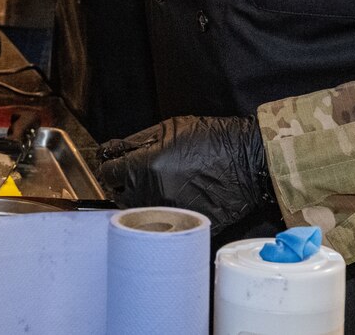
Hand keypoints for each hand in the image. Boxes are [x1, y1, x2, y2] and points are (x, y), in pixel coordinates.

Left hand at [98, 116, 274, 233]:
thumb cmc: (210, 139)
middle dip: (122, 185)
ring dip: (140, 201)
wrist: (246, 161)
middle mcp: (151, 195)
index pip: (108, 173)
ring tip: (155, 188)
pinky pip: (163, 224)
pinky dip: (163, 215)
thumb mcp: (169, 128)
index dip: (109, 167)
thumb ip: (136, 141)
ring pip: (138, 212)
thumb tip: (112, 151)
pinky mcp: (184, 227)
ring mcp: (168, 214)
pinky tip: (174, 201)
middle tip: (134, 176)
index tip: (113, 165)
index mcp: (143, 168)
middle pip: (119, 196)